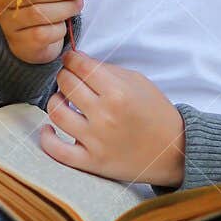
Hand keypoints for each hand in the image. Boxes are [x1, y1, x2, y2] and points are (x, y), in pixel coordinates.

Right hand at [0, 0, 87, 64]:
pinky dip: (59, 28)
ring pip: (39, 13)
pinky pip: (43, 33)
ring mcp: (8, 24)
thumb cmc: (37, 6)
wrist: (30, 40)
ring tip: (78, 4)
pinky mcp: (20, 43)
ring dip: (65, 7)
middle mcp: (1, 3)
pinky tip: (63, 25)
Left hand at [40, 48, 185, 187]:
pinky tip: (49, 128)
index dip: (71, 59)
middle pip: (66, 84)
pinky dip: (47, 138)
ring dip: (55, 100)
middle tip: (69, 78)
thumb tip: (79, 61)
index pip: (79, 66)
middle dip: (64, 75)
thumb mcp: (139, 83)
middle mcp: (104, 115)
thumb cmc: (156, 114)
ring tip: (63, 100)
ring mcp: (96, 140)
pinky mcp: (92, 162)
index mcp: (118, 92)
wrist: (173, 151)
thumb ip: (108, 70)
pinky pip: (57, 150)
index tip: (70, 60)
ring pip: (56, 112)